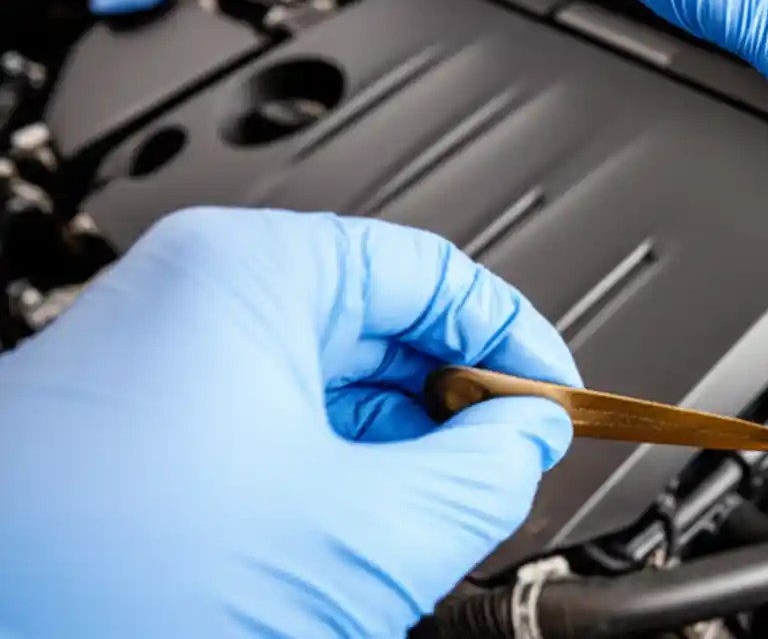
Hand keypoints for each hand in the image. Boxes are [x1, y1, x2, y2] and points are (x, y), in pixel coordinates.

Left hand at [0, 208, 578, 636]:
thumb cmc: (118, 587)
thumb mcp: (369, 532)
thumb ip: (486, 473)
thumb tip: (527, 441)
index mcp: (248, 275)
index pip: (431, 272)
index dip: (515, 339)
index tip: (555, 399)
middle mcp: (192, 301)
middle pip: (378, 323)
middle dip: (455, 402)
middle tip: (506, 465)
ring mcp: (157, 366)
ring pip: (324, 382)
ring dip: (395, 446)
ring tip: (432, 515)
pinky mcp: (137, 433)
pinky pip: (268, 426)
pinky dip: (330, 472)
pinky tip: (355, 532)